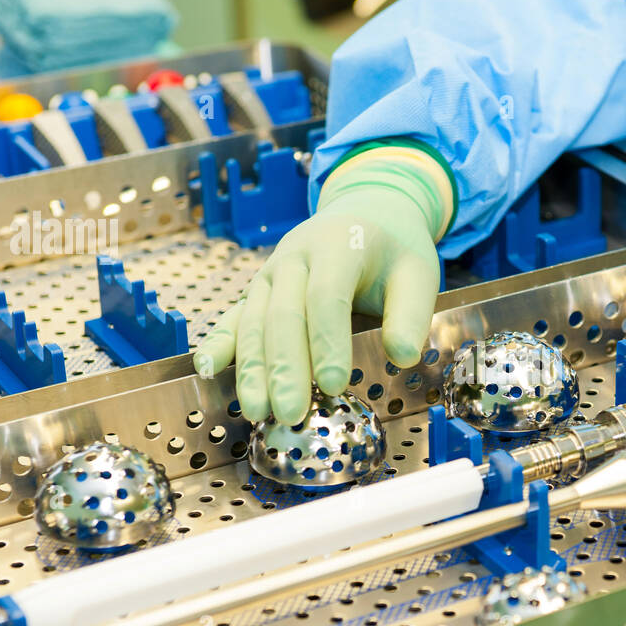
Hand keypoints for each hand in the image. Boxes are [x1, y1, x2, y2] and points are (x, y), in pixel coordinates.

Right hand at [193, 148, 448, 424]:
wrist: (366, 212)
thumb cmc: (393, 249)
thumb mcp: (418, 272)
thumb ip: (411, 314)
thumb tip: (403, 356)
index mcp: (337, 245)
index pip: (327, 297)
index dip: (328, 342)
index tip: (335, 384)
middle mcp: (294, 257)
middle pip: (283, 315)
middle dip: (284, 368)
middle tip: (290, 413)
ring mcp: (269, 273)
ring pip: (254, 321)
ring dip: (252, 369)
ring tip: (257, 411)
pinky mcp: (257, 290)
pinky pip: (233, 317)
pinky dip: (219, 344)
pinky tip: (207, 370)